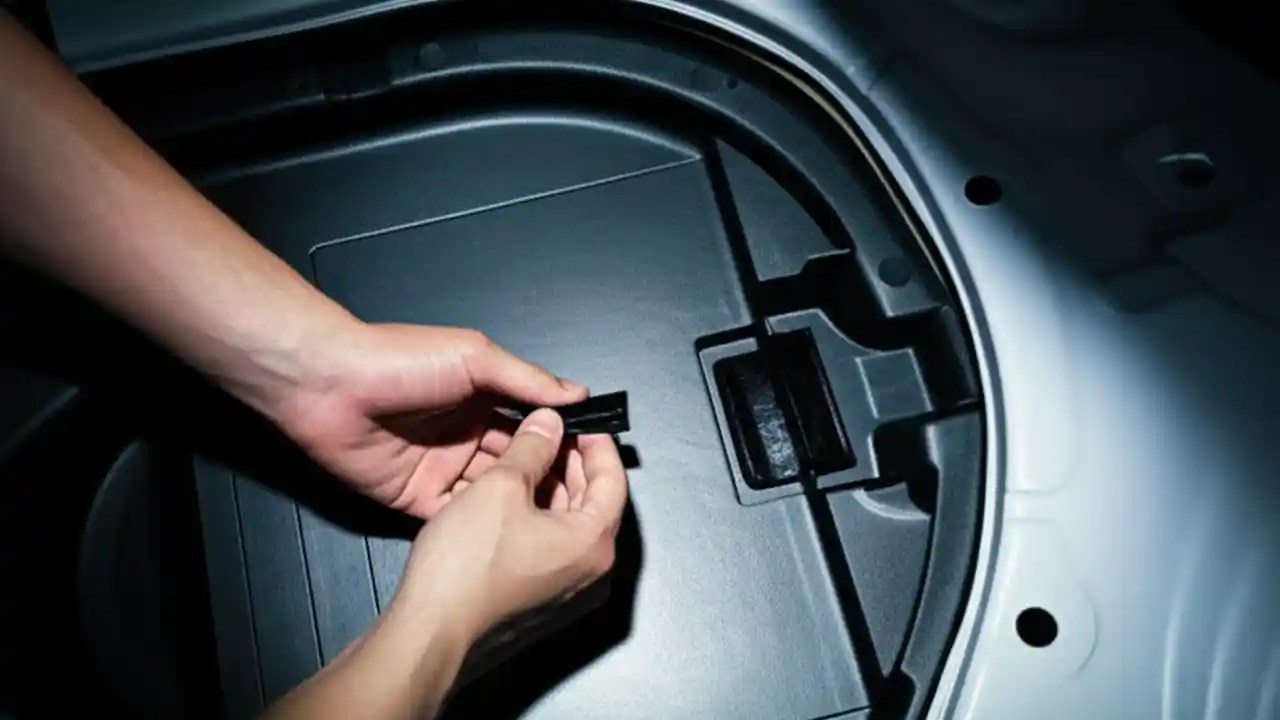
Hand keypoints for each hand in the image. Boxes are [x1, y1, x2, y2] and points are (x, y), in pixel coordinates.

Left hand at [267, 322, 587, 517]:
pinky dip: (479, 522)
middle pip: (515, 461)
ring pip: (491, 492)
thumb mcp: (475, 357)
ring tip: (552, 518)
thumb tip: (577, 393)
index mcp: (481, 396)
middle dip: (544, 476)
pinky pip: (455, 514)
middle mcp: (464, 433)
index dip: (559, 438)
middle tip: (579, 495)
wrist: (329, 385)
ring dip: (516, 503)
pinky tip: (506, 530)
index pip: (531, 423)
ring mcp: (441, 467)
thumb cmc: (399, 360)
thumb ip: (526, 379)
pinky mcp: (416, 496)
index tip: (592, 455)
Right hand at [393, 408, 627, 642]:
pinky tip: (509, 496)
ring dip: (550, 488)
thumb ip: (532, 447)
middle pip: (594, 503)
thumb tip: (550, 422)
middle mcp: (591, 573)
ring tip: (523, 456)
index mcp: (595, 544)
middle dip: (571, 463)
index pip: (614, 480)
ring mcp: (567, 593)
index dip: (597, 443)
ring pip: (569, 526)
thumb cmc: (466, 565)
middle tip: (548, 432)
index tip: (580, 419)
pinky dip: (537, 517)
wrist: (429, 635)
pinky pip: (550, 549)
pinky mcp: (540, 603)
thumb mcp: (501, 487)